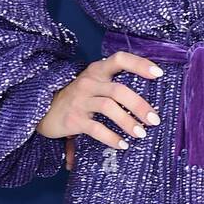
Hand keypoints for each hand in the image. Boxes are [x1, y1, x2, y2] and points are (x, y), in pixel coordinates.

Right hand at [35, 50, 163, 171]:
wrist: (44, 110)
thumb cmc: (79, 97)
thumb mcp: (95, 84)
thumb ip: (115, 86)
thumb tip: (149, 103)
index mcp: (97, 70)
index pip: (120, 59)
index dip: (139, 64)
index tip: (159, 73)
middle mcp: (88, 82)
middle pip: (118, 90)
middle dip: (139, 105)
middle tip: (155, 120)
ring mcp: (80, 100)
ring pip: (108, 108)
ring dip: (128, 122)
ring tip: (141, 134)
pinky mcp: (73, 119)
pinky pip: (95, 128)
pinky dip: (111, 138)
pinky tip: (122, 145)